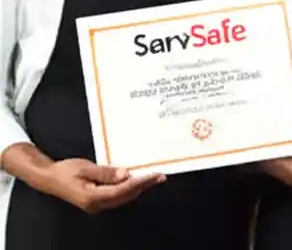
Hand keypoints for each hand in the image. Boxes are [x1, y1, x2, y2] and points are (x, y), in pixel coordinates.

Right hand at [36, 158, 165, 213]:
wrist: (48, 178)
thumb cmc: (65, 171)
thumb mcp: (85, 167)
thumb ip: (106, 173)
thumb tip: (126, 175)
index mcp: (91, 197)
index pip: (122, 190)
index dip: (140, 183)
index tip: (155, 175)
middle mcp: (95, 205)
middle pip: (125, 196)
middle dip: (143, 186)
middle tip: (160, 176)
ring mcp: (96, 206)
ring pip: (122, 198)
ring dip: (137, 188)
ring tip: (152, 178)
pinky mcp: (96, 202)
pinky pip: (116, 197)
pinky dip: (128, 189)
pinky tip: (136, 181)